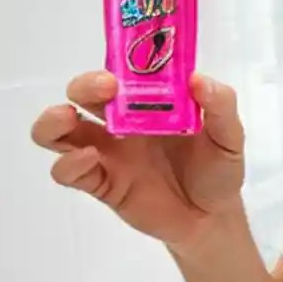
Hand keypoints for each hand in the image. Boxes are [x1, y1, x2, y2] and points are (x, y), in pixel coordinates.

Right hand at [30, 71, 245, 249]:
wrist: (212, 218)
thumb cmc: (219, 169)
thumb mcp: (230, 136)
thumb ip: (220, 106)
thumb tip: (198, 80)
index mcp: (149, 103)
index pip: (121, 71)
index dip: (115, 62)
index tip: (123, 66)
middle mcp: (121, 122)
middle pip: (82, 95)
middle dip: (83, 85)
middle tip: (104, 89)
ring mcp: (107, 153)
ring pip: (60, 131)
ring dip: (52, 121)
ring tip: (64, 118)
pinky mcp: (100, 184)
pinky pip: (68, 172)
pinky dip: (67, 163)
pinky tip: (87, 159)